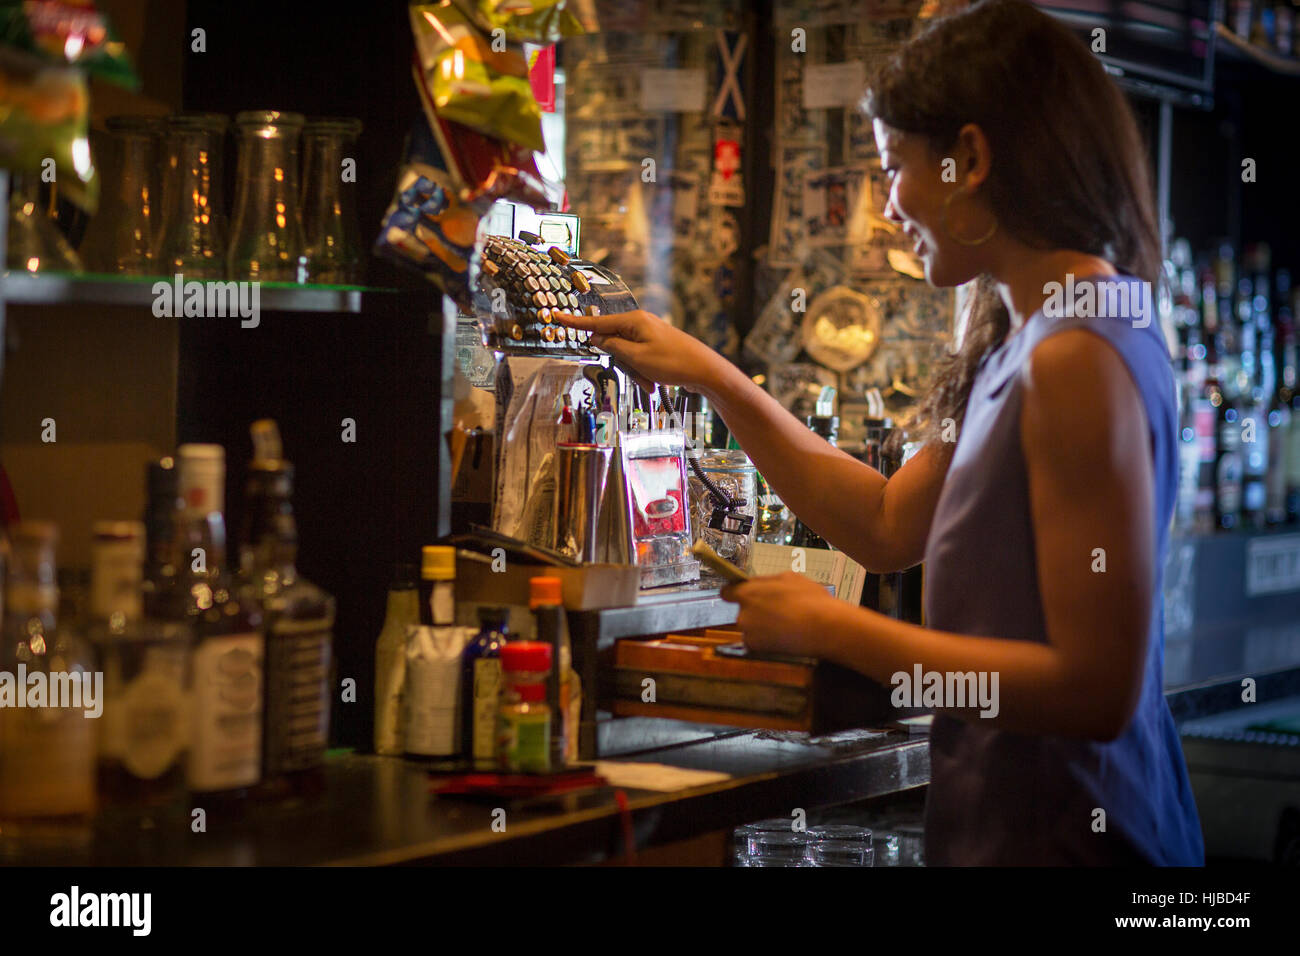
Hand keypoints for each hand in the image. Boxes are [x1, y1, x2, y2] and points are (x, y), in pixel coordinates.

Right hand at [554, 309, 723, 394]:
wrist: (705, 370)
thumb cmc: (673, 362)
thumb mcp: (637, 358)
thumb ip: (613, 347)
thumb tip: (596, 339)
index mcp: (634, 321)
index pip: (597, 322)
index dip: (575, 322)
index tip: (556, 316)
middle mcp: (640, 323)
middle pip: (613, 342)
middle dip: (622, 363)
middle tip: (639, 375)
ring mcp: (649, 334)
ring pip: (627, 354)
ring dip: (635, 372)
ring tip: (651, 383)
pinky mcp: (656, 345)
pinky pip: (639, 359)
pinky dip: (643, 372)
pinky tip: (655, 384)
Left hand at [719, 572, 838, 657]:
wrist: (823, 628)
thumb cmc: (810, 600)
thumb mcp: (789, 578)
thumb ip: (767, 581)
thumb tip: (760, 584)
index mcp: (748, 592)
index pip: (727, 592)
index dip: (734, 593)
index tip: (741, 596)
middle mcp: (743, 612)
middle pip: (743, 611)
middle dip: (756, 611)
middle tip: (777, 611)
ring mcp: (748, 632)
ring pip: (751, 627)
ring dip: (762, 627)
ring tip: (785, 625)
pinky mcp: (756, 647)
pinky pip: (757, 642)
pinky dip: (767, 641)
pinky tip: (784, 637)